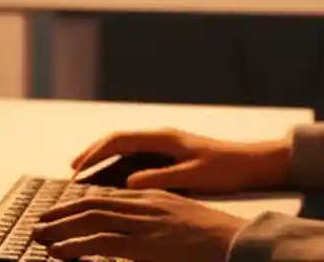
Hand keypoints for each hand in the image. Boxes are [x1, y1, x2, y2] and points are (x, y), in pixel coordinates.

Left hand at [32, 188, 246, 261]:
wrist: (236, 243)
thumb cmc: (217, 239)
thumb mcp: (184, 224)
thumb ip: (161, 224)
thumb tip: (145, 238)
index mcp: (155, 198)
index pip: (110, 197)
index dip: (83, 203)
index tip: (64, 211)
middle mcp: (144, 205)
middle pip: (94, 204)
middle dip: (64, 213)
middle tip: (42, 222)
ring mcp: (142, 223)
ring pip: (90, 220)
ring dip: (60, 227)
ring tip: (39, 235)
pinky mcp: (142, 244)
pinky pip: (99, 242)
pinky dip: (74, 245)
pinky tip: (58, 251)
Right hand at [71, 127, 290, 194]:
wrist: (252, 164)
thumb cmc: (225, 169)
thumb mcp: (192, 176)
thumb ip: (160, 179)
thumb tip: (129, 183)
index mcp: (163, 138)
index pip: (119, 140)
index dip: (95, 153)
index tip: (77, 169)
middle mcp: (160, 138)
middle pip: (117, 142)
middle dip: (93, 155)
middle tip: (72, 173)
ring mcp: (164, 146)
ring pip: (125, 151)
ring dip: (104, 163)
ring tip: (85, 180)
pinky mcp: (169, 157)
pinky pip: (136, 160)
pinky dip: (119, 169)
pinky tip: (112, 184)